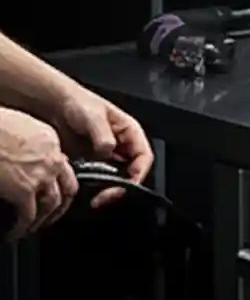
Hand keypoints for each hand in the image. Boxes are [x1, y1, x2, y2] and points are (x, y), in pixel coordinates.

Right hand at [0, 108, 77, 240]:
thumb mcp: (15, 128)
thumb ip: (26, 144)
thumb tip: (20, 161)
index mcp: (49, 140)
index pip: (62, 166)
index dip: (56, 182)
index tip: (47, 191)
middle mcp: (52, 158)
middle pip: (68, 187)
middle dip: (61, 206)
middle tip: (50, 216)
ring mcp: (41, 175)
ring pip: (52, 205)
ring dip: (43, 220)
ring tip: (30, 228)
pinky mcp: (24, 190)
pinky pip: (28, 215)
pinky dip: (22, 227)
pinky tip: (14, 233)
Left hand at [50, 88, 153, 207]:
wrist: (54, 105)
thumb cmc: (79, 103)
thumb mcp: (94, 118)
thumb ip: (103, 137)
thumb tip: (107, 153)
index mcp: (130, 133)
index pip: (144, 157)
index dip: (138, 173)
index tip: (126, 185)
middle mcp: (121, 146)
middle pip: (131, 172)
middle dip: (120, 186)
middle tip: (105, 195)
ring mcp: (107, 156)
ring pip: (115, 178)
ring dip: (105, 188)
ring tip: (93, 194)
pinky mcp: (91, 163)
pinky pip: (97, 178)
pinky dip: (91, 185)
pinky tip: (82, 185)